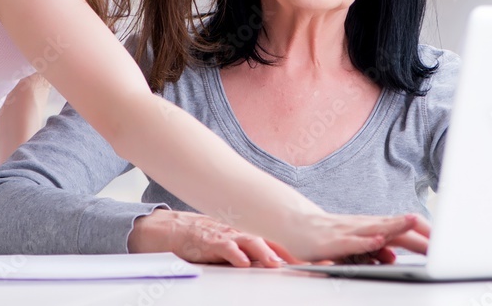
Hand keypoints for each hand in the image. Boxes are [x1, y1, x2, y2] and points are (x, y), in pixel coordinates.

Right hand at [128, 209, 291, 267]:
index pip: (278, 242)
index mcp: (248, 234)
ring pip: (249, 241)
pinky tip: (242, 262)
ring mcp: (224, 235)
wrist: (172, 229)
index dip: (298, 252)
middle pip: (270, 240)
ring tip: (276, 263)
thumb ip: (252, 252)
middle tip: (307, 263)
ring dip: (264, 252)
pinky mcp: (207, 241)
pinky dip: (233, 253)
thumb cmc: (203, 239)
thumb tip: (279, 263)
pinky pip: (222, 246)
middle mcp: (239, 232)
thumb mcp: (232, 245)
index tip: (319, 261)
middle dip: (290, 252)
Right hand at [279, 212, 430, 262]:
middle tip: (442, 239)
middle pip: (396, 228)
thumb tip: (392, 257)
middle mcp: (365, 226)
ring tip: (413, 223)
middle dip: (418, 234)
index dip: (424, 235)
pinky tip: (379, 241)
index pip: (404, 230)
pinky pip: (352, 242)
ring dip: (395, 226)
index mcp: (373, 228)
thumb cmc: (327, 235)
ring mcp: (350, 231)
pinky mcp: (333, 241)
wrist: (296, 224)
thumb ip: (373, 250)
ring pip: (376, 228)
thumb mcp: (355, 246)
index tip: (447, 243)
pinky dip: (366, 241)